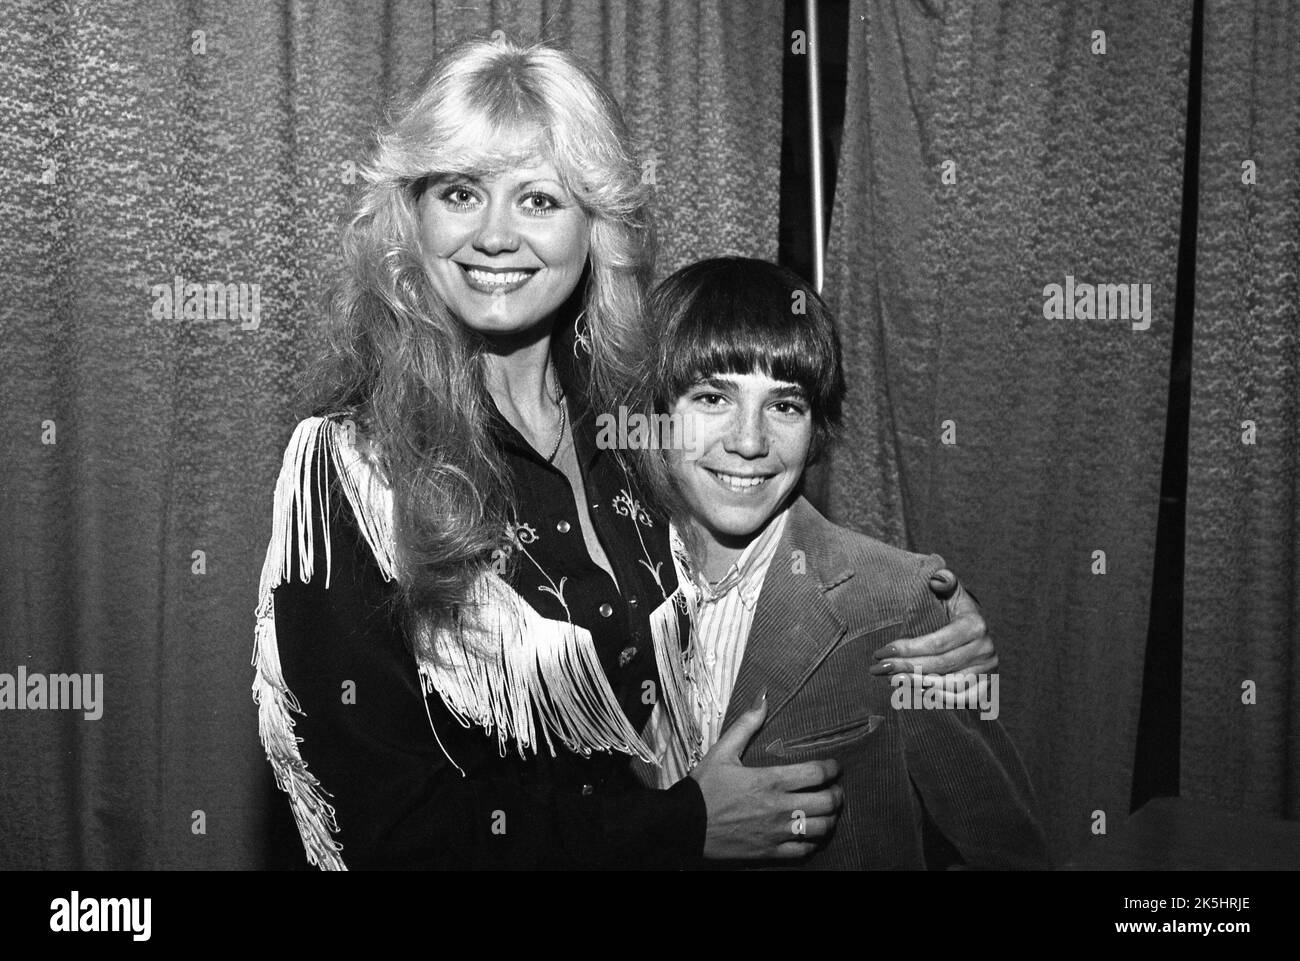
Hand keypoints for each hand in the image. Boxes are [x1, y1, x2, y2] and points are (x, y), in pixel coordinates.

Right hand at [689, 690, 842, 859]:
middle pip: (827, 802)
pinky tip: (810, 834)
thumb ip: (746, 725)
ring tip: (827, 812)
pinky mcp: (770, 851)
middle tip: (835, 790)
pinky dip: (813, 842)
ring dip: (830, 818)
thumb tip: (763, 698)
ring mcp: (777, 832)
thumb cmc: (704, 788)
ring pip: (821, 828)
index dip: (832, 769)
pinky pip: (804, 850)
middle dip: (837, 794)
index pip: (816, 773)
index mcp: (770, 780)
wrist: (685, 825)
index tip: (834, 767)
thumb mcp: (722, 751)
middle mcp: (779, 806)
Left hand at [869, 568, 997, 702]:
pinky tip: (913, 692)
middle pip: (940, 665)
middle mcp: (986, 649)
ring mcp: (988, 671)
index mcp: (975, 624)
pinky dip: (938, 698)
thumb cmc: (954, 608)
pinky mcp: (986, 687)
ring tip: (891, 681)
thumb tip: (936, 579)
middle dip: (906, 667)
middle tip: (878, 669)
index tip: (881, 651)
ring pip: (949, 685)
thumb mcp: (951, 591)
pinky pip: (961, 699)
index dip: (908, 648)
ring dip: (917, 684)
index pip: (938, 642)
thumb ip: (944, 581)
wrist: (975, 629)